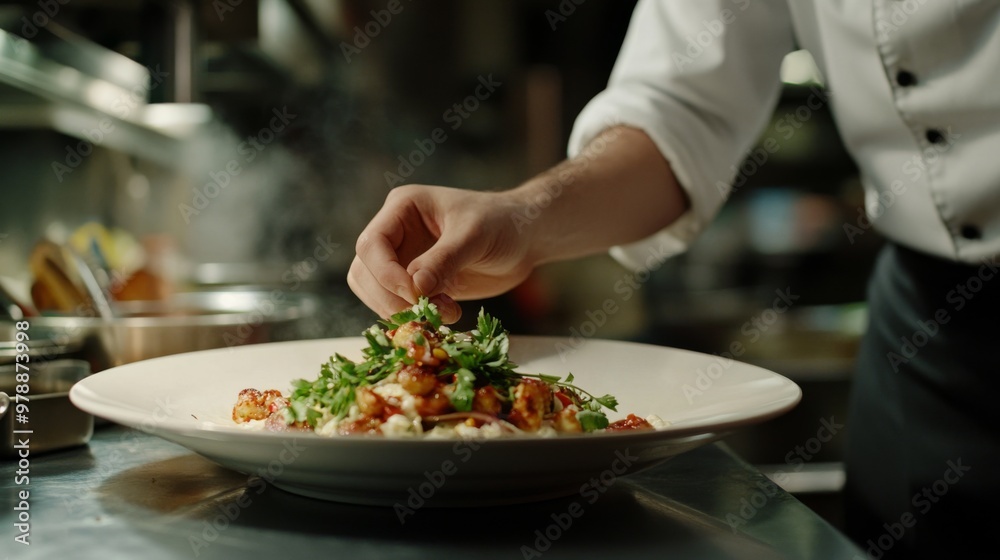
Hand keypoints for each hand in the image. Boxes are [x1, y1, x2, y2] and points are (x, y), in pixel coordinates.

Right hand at [348, 185, 535, 322]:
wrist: (525, 239)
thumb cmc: (503, 224)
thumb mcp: (474, 236)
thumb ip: (443, 259)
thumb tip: (414, 287)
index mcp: (402, 208)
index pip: (371, 244)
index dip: (386, 274)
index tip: (415, 294)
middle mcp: (396, 233)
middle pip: (365, 272)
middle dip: (391, 298)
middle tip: (427, 312)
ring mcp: (404, 259)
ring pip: (376, 293)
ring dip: (402, 311)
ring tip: (447, 313)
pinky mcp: (416, 283)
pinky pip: (398, 305)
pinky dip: (415, 316)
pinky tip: (448, 315)